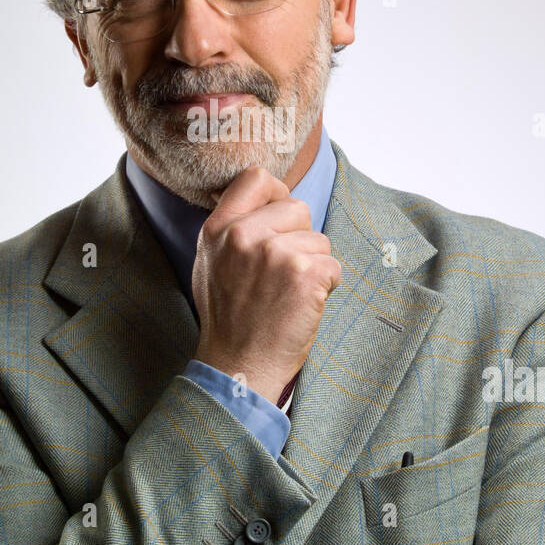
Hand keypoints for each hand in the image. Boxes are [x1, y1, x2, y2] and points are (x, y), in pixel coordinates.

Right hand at [191, 166, 340, 404]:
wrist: (238, 365)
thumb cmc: (228, 317)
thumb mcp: (211, 261)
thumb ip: (233, 226)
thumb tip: (266, 196)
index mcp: (219, 228)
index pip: (257, 178)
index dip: (277, 194)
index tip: (280, 218)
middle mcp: (244, 235)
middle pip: (297, 208)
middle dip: (300, 237)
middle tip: (281, 273)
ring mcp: (275, 253)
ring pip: (319, 240)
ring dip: (314, 266)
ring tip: (288, 294)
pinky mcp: (305, 273)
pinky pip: (333, 266)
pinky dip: (326, 286)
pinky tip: (302, 305)